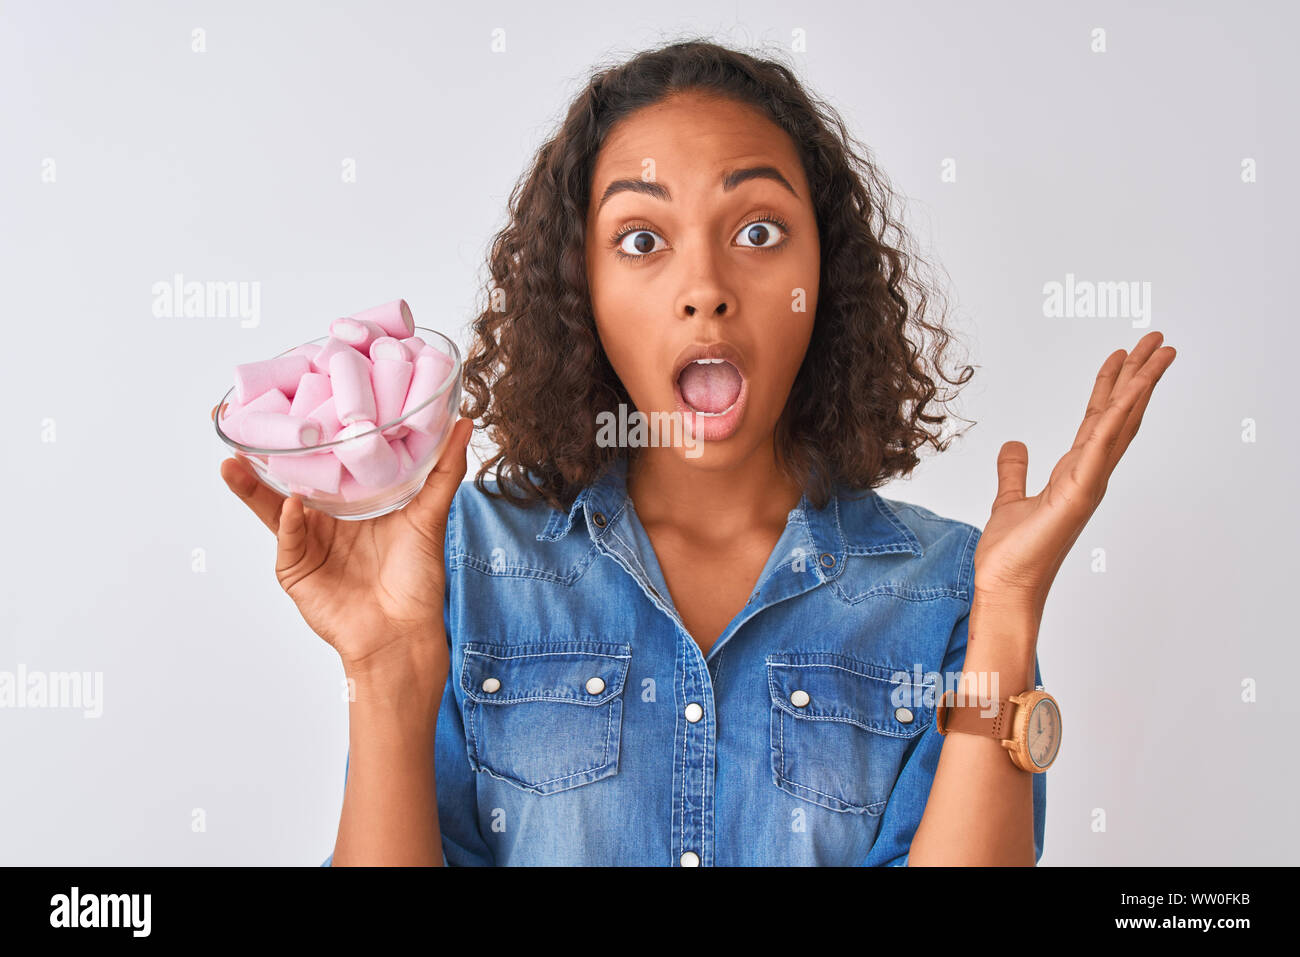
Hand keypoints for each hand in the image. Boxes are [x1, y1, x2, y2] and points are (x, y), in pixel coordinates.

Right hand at [215, 410, 473, 675]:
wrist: (404, 632)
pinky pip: (289, 539)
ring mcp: (306, 543)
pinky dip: (290, 520)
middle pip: (288, 479)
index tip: (290, 402)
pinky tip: (293, 501)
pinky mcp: (296, 570)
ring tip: (234, 458)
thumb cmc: (416, 578)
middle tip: (242, 422)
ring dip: (252, 483)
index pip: (322, 462)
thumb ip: (443, 469)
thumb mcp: (430, 515)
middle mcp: (324, 518)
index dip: (307, 437)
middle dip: (263, 454)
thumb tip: (462, 423)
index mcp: (350, 502)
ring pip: (273, 506)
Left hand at [972, 331, 1175, 625]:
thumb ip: (1014, 470)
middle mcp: (1090, 474)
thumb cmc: (1012, 555)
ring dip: (1141, 386)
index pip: (1100, 419)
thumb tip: (1014, 444)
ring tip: (1158, 352)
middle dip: (1139, 375)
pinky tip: (1129, 391)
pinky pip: (1100, 447)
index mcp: (1076, 472)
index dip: (1113, 386)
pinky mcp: (1078, 493)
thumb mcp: (1008, 499)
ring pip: (1121, 424)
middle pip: (1122, 414)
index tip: (1123, 356)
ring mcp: (1089, 483)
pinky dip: (1116, 418)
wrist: (1006, 587)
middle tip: (1157, 339)